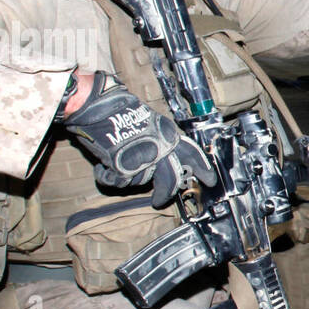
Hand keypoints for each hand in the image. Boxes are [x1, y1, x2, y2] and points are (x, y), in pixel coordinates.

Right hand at [60, 72, 217, 207]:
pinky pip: (119, 182)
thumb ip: (159, 142)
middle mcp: (161, 149)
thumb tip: (166, 160)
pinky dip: (108, 177)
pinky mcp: (124, 169)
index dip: (202, 168)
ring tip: (115, 159)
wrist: (99, 107)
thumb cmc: (120, 112)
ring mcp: (144, 160)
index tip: (210, 180)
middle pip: (171, 180)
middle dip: (164, 193)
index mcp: (168, 135)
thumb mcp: (149, 124)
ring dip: (127, 175)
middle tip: (159, 201)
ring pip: (140, 181)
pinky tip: (103, 165)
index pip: (192, 154)